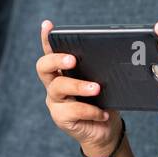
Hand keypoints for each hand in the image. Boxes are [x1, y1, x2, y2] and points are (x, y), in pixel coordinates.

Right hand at [37, 20, 122, 155]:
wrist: (106, 130)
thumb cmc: (104, 100)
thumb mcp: (104, 80)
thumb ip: (101, 68)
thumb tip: (114, 55)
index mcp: (62, 70)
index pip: (51, 50)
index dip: (47, 38)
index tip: (49, 25)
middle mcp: (53, 83)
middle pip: (43, 66)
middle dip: (56, 60)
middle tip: (73, 60)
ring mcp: (55, 101)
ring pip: (58, 88)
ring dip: (78, 86)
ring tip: (97, 89)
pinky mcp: (60, 118)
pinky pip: (72, 111)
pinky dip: (90, 111)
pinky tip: (103, 113)